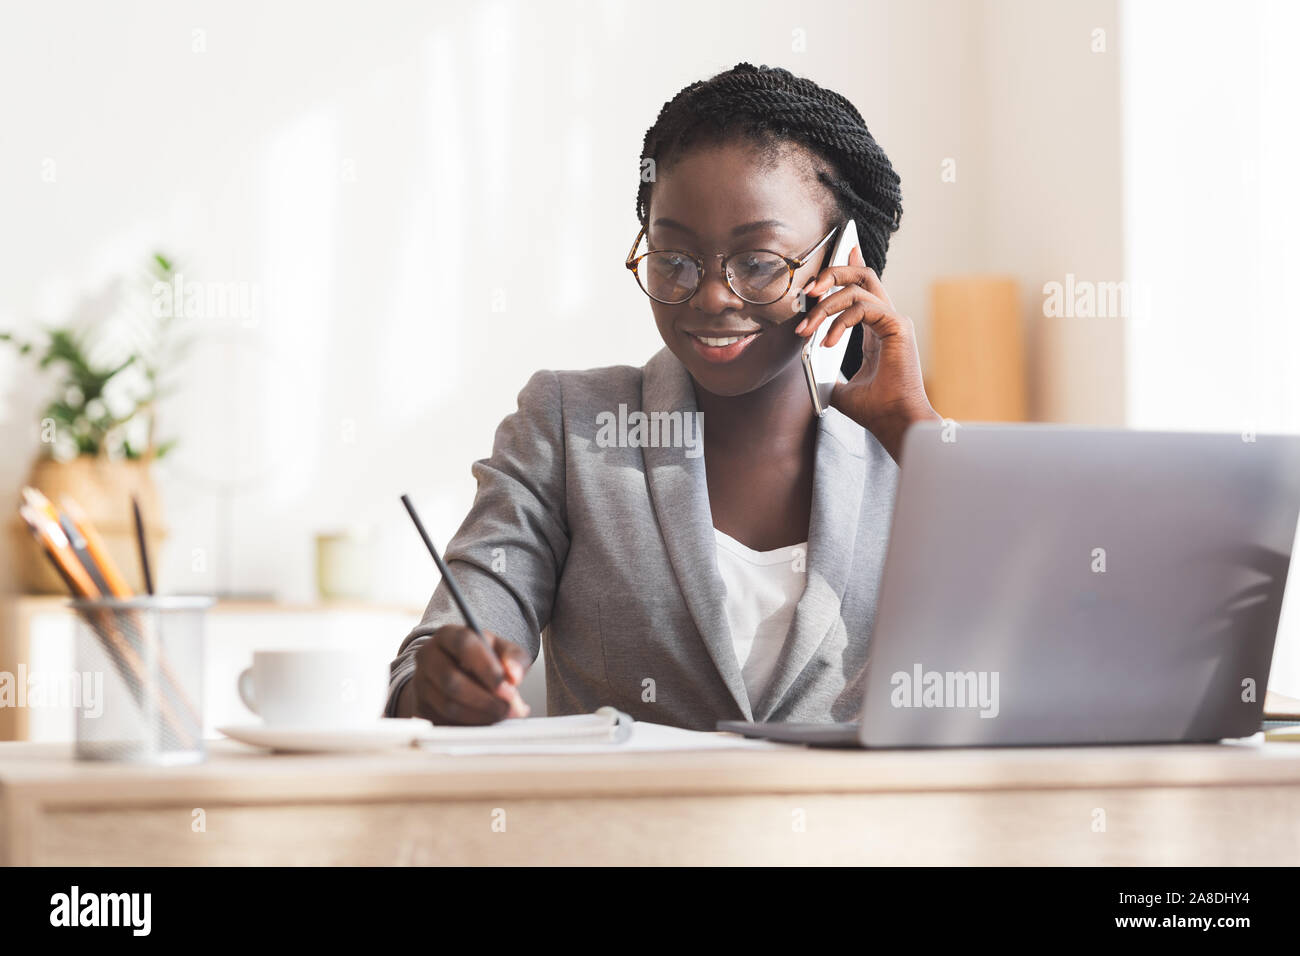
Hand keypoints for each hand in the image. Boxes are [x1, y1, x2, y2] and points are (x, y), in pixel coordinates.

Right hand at [406, 625, 530, 723]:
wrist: (459, 673)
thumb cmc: (483, 659)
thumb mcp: (503, 651)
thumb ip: (514, 658)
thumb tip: (514, 676)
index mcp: (448, 635)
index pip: (463, 645)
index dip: (486, 667)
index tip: (507, 686)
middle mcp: (428, 656)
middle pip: (452, 681)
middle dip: (485, 699)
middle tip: (508, 707)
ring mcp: (421, 682)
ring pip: (449, 705)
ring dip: (480, 714)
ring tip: (501, 713)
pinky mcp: (421, 707)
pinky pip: (445, 720)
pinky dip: (471, 724)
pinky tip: (487, 719)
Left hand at [794, 245, 940, 460]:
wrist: (895, 423)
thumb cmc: (875, 410)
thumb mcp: (840, 388)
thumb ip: (828, 373)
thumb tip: (808, 369)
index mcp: (877, 329)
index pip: (864, 287)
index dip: (852, 265)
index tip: (843, 249)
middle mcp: (888, 320)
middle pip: (863, 275)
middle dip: (833, 273)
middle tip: (808, 290)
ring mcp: (895, 321)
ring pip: (858, 288)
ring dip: (825, 305)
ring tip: (806, 329)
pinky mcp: (898, 328)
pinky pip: (863, 307)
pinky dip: (840, 321)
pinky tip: (829, 341)